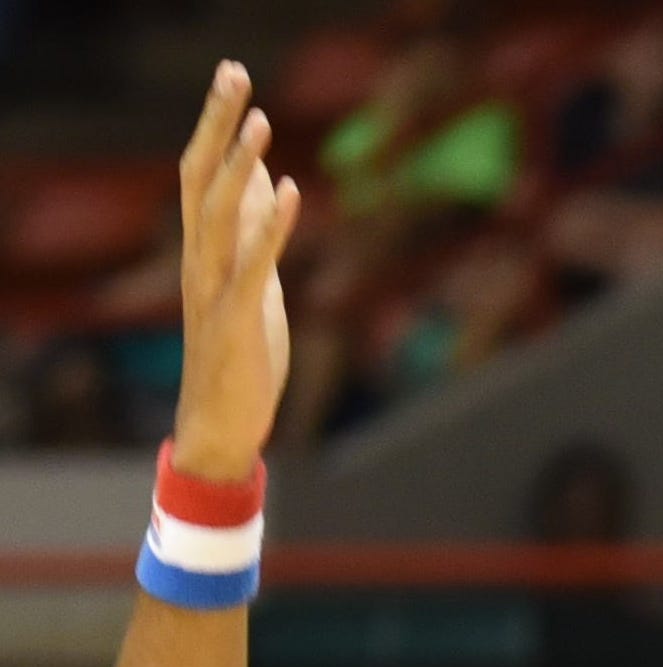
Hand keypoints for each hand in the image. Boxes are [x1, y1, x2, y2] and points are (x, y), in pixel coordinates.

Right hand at [171, 63, 300, 483]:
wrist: (222, 426)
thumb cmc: (239, 357)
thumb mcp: (253, 284)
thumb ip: (256, 234)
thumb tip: (267, 182)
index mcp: (202, 251)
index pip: (199, 173)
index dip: (215, 126)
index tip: (233, 80)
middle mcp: (199, 260)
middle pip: (200, 176)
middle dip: (217, 124)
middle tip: (235, 72)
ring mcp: (213, 288)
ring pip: (218, 212)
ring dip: (239, 164)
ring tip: (262, 120)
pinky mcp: (236, 319)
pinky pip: (252, 264)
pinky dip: (271, 226)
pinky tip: (290, 190)